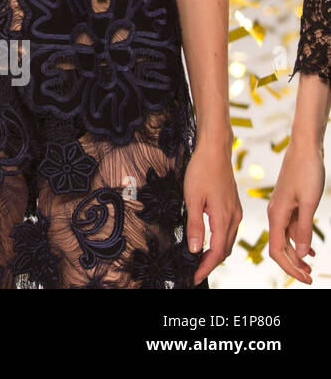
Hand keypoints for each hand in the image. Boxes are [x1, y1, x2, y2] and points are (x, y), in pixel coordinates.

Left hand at [184, 142, 240, 284]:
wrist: (215, 151)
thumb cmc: (202, 171)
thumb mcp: (192, 198)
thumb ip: (195, 225)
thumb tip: (195, 250)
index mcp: (224, 218)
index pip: (217, 251)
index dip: (206, 267)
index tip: (194, 277)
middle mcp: (234, 218)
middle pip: (225, 250)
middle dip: (211, 263)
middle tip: (195, 272)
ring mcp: (236, 212)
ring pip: (228, 241)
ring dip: (216, 253)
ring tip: (200, 261)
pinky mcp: (234, 207)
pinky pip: (229, 231)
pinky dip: (220, 241)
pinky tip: (209, 242)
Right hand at [267, 138, 324, 283]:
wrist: (304, 149)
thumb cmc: (306, 172)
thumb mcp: (309, 203)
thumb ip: (303, 229)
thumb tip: (301, 253)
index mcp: (277, 214)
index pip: (277, 249)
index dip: (289, 267)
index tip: (305, 279)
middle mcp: (276, 213)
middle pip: (280, 246)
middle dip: (293, 264)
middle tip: (311, 278)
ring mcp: (282, 209)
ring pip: (285, 238)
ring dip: (297, 254)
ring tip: (311, 267)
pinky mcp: (289, 204)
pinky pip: (291, 228)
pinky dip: (299, 241)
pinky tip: (310, 248)